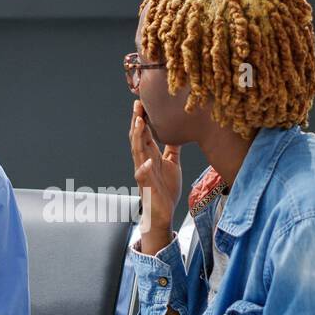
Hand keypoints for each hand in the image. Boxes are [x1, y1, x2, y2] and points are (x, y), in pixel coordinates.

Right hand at [128, 100, 180, 246]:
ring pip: (137, 152)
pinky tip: (147, 163)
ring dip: (138, 137)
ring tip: (140, 122)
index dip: (144, 117)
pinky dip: (144, 169)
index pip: (145, 133)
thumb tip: (177, 132)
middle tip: (137, 104)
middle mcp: (144, 161)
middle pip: (138, 138)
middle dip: (137, 121)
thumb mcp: (172, 164)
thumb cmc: (165, 189)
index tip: (143, 102)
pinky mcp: (146, 187)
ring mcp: (144, 174)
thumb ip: (172, 149)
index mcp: (151, 155)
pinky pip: (143, 177)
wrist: (163, 212)